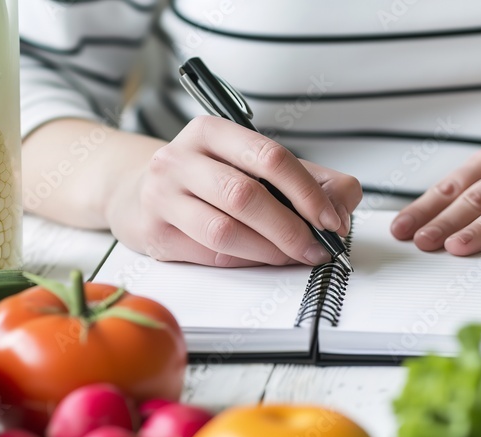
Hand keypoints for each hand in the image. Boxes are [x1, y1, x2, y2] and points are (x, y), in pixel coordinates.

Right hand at [107, 116, 360, 266]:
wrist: (135, 192)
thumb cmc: (207, 178)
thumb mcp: (254, 165)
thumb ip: (307, 179)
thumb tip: (344, 206)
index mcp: (211, 132)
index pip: (270, 156)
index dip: (308, 192)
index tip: (333, 220)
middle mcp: (180, 158)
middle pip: (246, 196)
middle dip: (292, 229)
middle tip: (318, 248)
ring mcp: (162, 196)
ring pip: (226, 232)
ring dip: (270, 251)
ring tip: (293, 257)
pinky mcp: (154, 233)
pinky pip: (210, 254)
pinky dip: (246, 261)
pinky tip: (261, 259)